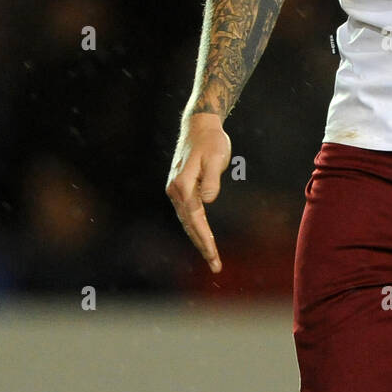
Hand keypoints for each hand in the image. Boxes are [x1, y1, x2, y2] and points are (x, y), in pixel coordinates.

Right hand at [166, 112, 232, 272]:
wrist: (199, 126)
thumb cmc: (211, 141)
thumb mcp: (216, 157)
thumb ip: (212, 179)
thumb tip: (208, 201)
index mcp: (183, 184)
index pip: (195, 219)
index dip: (205, 239)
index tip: (213, 255)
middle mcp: (175, 190)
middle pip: (189, 224)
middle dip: (203, 245)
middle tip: (216, 265)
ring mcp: (175, 189)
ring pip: (187, 220)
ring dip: (198, 238)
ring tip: (211, 256)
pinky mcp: (179, 188)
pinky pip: (187, 213)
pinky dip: (195, 227)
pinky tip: (202, 237)